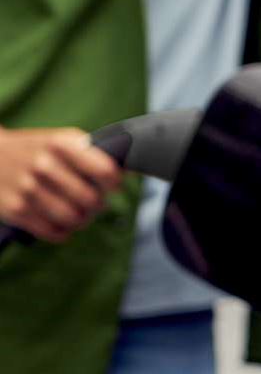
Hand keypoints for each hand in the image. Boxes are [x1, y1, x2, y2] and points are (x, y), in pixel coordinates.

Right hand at [0, 126, 121, 242]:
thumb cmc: (37, 149)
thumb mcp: (62, 140)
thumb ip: (93, 152)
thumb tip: (131, 168)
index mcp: (61, 144)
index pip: (105, 170)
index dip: (114, 183)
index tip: (112, 185)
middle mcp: (44, 165)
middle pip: (91, 199)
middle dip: (99, 204)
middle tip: (96, 202)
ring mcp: (28, 189)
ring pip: (74, 219)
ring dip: (83, 220)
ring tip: (82, 214)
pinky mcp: (15, 210)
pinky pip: (53, 232)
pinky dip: (64, 232)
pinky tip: (63, 223)